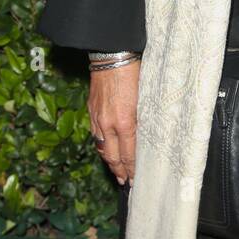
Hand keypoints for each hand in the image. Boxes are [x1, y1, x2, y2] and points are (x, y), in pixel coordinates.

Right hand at [89, 59, 139, 185]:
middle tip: (126, 182)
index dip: (132, 169)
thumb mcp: (145, 98)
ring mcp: (97, 118)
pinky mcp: (91, 111)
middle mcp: (109, 124)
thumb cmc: (134, 73)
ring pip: (102, 147)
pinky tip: (105, 150)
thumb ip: (144, 119)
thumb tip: (146, 136)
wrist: (111, 55)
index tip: (136, 179)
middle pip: (113, 156)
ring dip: (109, 162)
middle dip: (120, 171)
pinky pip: (95, 135)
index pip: (129, 154)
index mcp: (125, 122)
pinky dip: (101, 146)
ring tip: (116, 171)